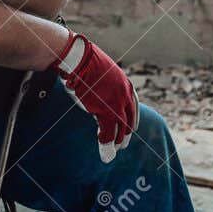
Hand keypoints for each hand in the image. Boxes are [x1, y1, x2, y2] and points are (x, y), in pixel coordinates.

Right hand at [54, 30, 136, 162]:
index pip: (133, 106)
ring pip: (121, 129)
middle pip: (129, 119)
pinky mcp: (106, 112)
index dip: (132, 119)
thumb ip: (104, 85)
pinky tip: (105, 152)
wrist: (79, 59)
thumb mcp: (101, 73)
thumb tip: (98, 92)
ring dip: (117, 142)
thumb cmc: (84, 62)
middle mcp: (125, 95)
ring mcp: (117, 104)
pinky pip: (109, 133)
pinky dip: (107, 145)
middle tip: (123, 144)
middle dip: (126, 134)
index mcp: (125, 84)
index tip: (130, 128)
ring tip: (114, 152)